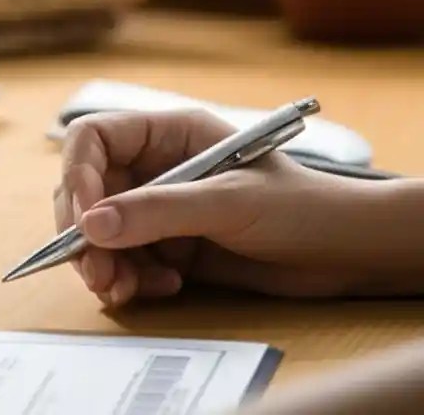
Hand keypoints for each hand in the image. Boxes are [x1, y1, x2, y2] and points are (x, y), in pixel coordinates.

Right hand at [53, 109, 423, 307]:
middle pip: (86, 191)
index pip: (94, 139)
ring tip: (124, 289)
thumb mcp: (229, 203)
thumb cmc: (301, 207)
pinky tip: (163, 288)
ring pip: (99, 232)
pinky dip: (130, 279)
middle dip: (85, 234)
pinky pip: (123, 261)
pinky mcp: (167, 246)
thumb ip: (158, 212)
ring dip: (103, 264)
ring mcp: (159, 208)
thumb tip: (91, 225)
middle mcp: (155, 167)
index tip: (83, 219)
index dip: (78, 175)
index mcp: (168, 134)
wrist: (346, 252)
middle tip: (97, 272)